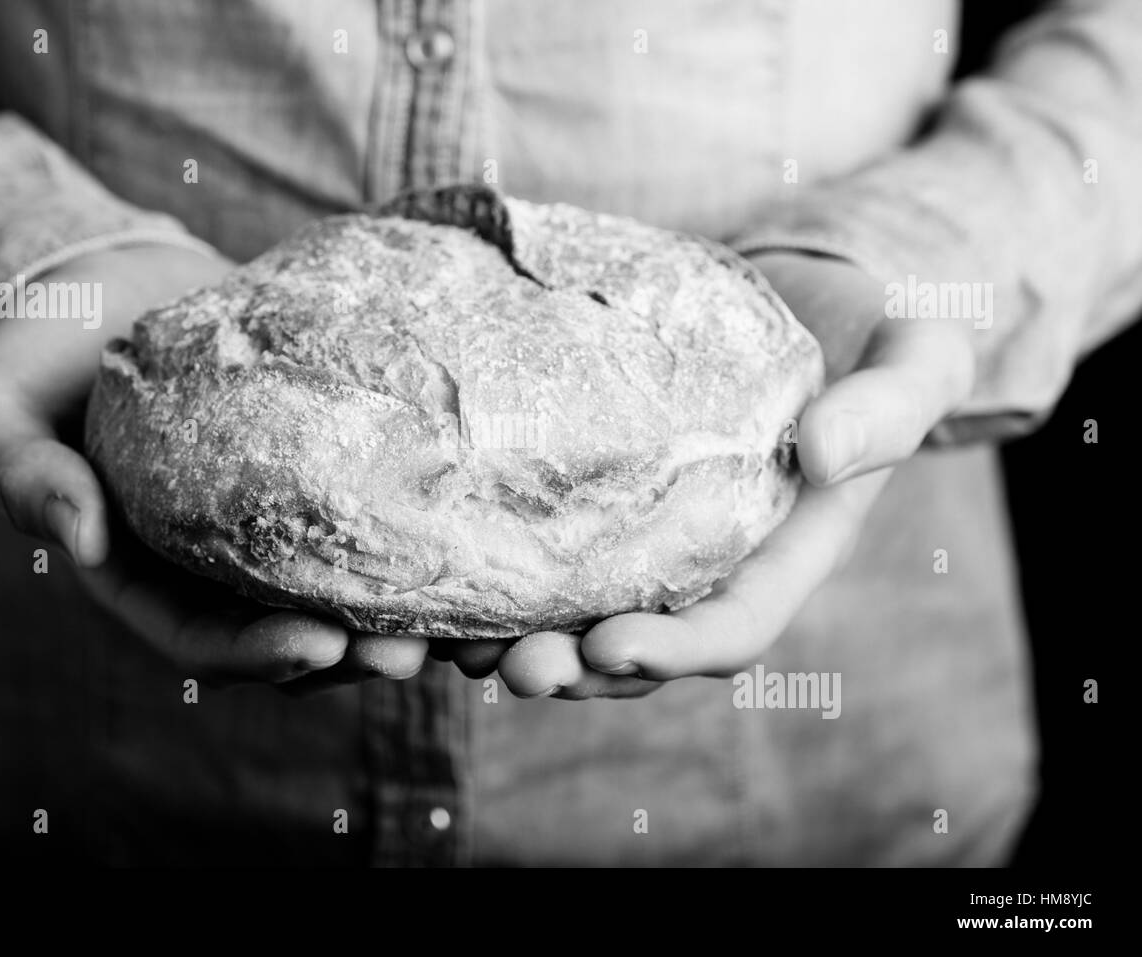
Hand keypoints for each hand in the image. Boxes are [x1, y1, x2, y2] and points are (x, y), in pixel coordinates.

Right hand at [0, 244, 426, 690]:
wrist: (108, 281)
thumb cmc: (37, 346)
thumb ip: (17, 470)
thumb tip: (74, 538)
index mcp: (140, 572)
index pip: (201, 639)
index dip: (260, 655)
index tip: (318, 648)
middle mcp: (215, 559)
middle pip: (291, 630)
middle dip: (353, 651)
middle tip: (414, 651)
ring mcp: (273, 516)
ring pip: (343, 584)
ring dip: (400, 610)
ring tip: (461, 616)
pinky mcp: (321, 465)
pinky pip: (369, 510)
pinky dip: (416, 530)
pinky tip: (472, 529)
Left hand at [494, 251, 976, 698]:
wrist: (821, 294)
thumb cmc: (882, 329)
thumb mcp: (918, 357)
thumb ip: (890, 406)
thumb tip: (823, 456)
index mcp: (787, 551)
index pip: (733, 627)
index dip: (675, 648)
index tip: (611, 645)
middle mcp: (712, 559)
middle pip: (642, 642)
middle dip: (579, 667)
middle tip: (516, 666)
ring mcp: (653, 530)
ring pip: (582, 613)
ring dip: (522, 639)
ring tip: (456, 645)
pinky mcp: (604, 489)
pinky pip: (549, 549)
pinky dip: (497, 576)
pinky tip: (440, 579)